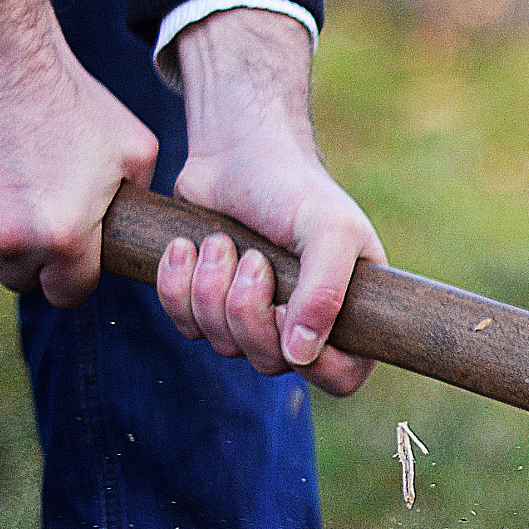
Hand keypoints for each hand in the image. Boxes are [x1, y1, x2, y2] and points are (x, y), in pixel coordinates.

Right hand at [0, 0, 158, 305]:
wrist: (0, 62)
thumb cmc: (74, 104)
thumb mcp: (135, 152)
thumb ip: (140, 201)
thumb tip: (145, 226)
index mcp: (65, 236)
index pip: (68, 293)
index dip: (77, 276)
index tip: (78, 257)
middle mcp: (12, 240)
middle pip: (24, 280)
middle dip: (39, 259)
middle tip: (48, 220)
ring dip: (1, 244)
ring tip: (19, 203)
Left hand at [156, 7, 381, 397]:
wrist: (238, 151)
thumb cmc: (296, 188)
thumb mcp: (329, 231)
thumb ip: (326, 294)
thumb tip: (300, 356)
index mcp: (349, 314)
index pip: (342, 377)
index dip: (313, 360)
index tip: (289, 309)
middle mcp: (304, 325)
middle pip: (272, 363)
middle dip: (247, 310)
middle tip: (250, 257)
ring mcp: (256, 319)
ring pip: (225, 346)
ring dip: (212, 290)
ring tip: (219, 241)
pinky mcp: (209, 306)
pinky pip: (187, 326)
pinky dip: (178, 286)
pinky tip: (185, 246)